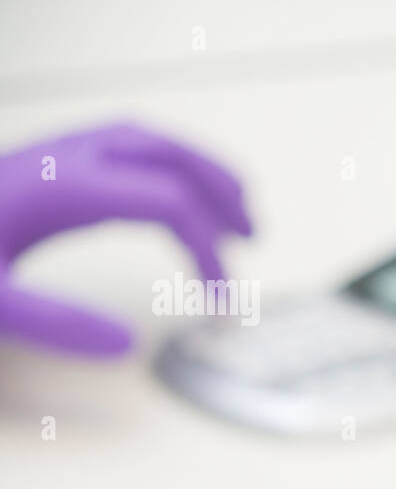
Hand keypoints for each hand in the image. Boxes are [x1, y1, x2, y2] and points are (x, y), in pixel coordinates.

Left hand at [0, 123, 250, 354]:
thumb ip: (54, 323)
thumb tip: (128, 345)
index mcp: (64, 187)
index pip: (169, 203)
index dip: (206, 250)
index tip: (219, 300)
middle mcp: (68, 156)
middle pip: (170, 155)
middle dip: (222, 194)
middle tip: (252, 236)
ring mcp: (58, 150)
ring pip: (151, 143)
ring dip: (201, 172)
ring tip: (230, 212)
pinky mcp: (50, 157)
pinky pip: (127, 148)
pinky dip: (168, 167)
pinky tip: (174, 197)